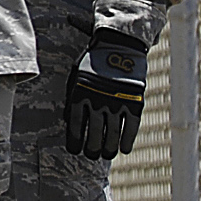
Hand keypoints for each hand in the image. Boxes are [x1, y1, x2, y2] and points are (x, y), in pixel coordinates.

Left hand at [65, 29, 147, 159]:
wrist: (118, 45)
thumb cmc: (92, 59)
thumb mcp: (75, 73)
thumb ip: (71, 96)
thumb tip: (65, 119)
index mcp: (80, 93)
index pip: (74, 124)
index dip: (74, 140)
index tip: (73, 150)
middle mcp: (97, 101)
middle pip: (93, 133)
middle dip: (91, 148)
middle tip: (90, 155)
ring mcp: (117, 102)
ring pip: (112, 133)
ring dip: (109, 148)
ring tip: (106, 156)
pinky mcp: (134, 102)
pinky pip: (131, 127)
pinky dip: (128, 140)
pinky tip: (125, 150)